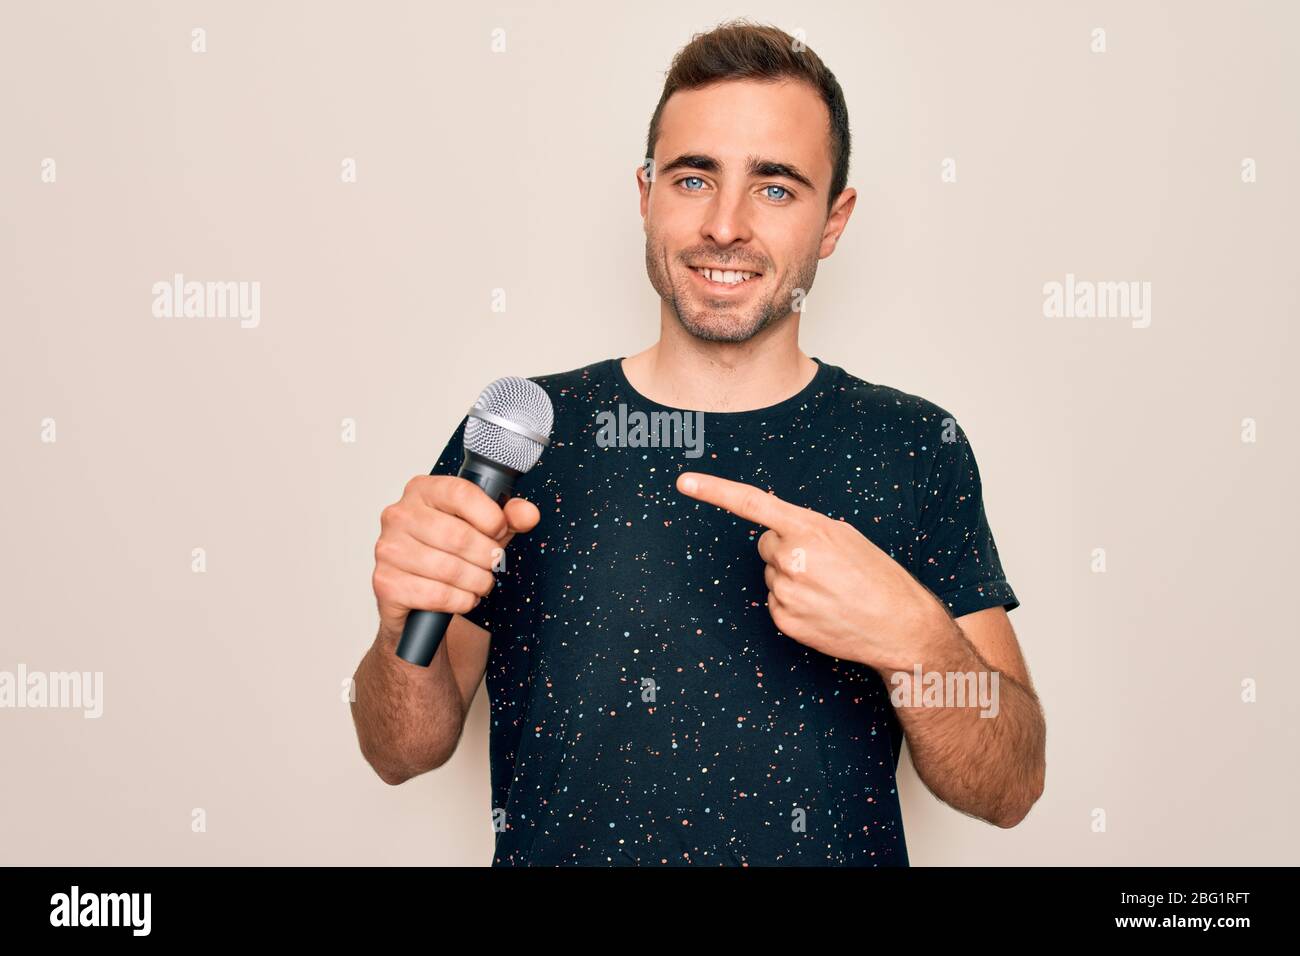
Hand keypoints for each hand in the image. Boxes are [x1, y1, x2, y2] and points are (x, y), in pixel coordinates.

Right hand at [373, 475, 539, 638]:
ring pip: (449, 569)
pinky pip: (437, 594)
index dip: (489, 515)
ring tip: (481, 583)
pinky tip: (463, 598)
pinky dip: (461, 601)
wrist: (415, 597)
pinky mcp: (386, 582)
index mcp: (422, 490)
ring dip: (477, 582)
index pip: (460, 492)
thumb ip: (508, 518)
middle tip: (492, 565)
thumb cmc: (449, 554)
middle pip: (458, 536)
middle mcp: (399, 515)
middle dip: (486, 557)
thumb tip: (528, 514)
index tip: (499, 529)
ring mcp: (388, 549)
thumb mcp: (483, 530)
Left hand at [675, 471, 945, 671]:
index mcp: (808, 529)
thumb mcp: (845, 536)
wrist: (900, 626)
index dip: (714, 490)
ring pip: (771, 575)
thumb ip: (805, 528)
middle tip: (823, 566)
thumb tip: (776, 532)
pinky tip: (822, 609)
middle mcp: (791, 559)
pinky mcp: (783, 620)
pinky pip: (774, 601)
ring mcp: (785, 592)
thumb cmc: (877, 576)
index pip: (751, 502)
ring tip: (829, 590)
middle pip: (765, 545)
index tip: (684, 482)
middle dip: (786, 549)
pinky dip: (793, 604)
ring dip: (792, 578)